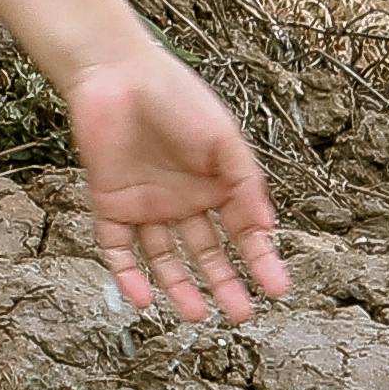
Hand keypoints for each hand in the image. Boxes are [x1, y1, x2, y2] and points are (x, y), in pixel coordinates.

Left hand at [68, 41, 288, 319]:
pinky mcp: (109, 201)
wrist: (116, 73)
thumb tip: (268, 231)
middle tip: (240, 316)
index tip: (279, 290)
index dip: (261, 261)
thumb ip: (245, 187)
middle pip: (206, 252)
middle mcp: (183, 199)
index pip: (243, 233)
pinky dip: (127, 273)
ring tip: (197, 316)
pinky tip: (142, 299)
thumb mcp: (223, 142)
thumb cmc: (177, 98)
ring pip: (164, 257)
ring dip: (180, 287)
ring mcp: (146, 203)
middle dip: (224, 284)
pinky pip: (117, 245)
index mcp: (216, 184)